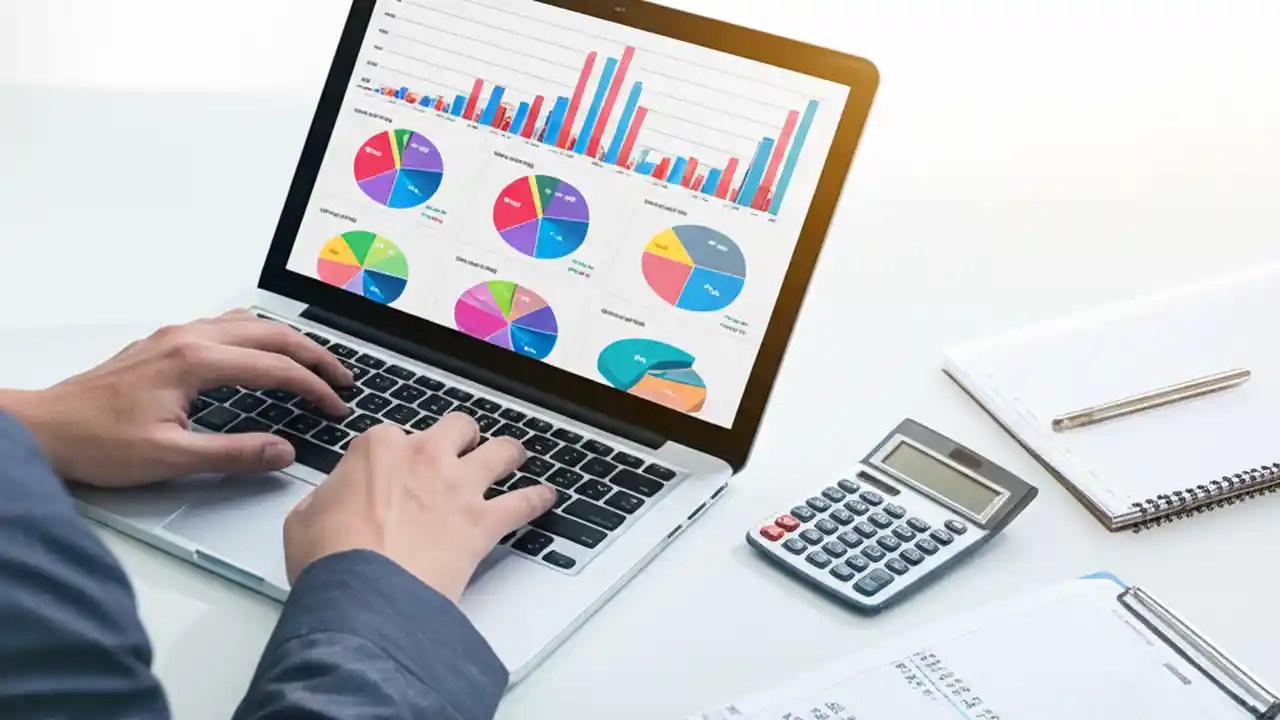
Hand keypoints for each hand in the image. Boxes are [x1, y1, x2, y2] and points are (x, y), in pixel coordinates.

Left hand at [0, 310, 352, 487]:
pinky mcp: (165, 342)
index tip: (334, 406)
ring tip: (313, 363)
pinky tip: (262, 352)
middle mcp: (188, 338)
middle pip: (271, 334)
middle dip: (314, 355)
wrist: (43, 429)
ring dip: (288, 341)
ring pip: (249, 323)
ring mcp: (175, 335)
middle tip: (342, 378)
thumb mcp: (170, 459)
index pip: (275, 368)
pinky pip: (226, 325)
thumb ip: (233, 455)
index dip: (313, 388)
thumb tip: (283, 451)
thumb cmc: (96, 443)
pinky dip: (259, 336)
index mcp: (194, 361)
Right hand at [283, 414, 556, 601]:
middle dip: (462, 436)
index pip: (394, 436)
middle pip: (457, 428)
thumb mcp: (303, 520)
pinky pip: (523, 502)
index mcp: (378, 449)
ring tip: (515, 455)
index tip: (398, 468)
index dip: (398, 453)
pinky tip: (546, 497)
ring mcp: (458, 486)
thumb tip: (327, 503)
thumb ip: (323, 500)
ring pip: (500, 451)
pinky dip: (538, 499)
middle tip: (463, 449)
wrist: (363, 594)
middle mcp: (424, 457)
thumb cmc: (331, 560)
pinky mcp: (483, 520)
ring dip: (509, 453)